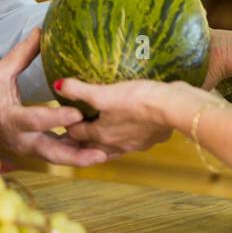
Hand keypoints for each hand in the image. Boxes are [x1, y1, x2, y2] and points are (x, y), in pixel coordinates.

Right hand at [0, 29, 108, 166]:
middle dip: (76, 154)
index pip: (35, 121)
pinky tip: (96, 151)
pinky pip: (57, 157)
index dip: (56, 118)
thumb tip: (41, 30)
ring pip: (56, 159)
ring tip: (105, 154)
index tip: (77, 113)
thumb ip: (20, 55)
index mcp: (10, 119)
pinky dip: (75, 155)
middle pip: (50, 152)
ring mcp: (28, 151)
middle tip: (101, 150)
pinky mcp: (34, 154)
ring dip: (80, 158)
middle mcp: (20, 140)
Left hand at [53, 78, 204, 156]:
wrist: (173, 108)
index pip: (76, 135)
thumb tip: (58, 84)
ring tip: (98, 134)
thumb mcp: (104, 93)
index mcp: (101, 135)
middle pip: (92, 146)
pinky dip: (125, 137)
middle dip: (81, 140)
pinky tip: (129, 128)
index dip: (67, 127)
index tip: (62, 120)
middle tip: (73, 132)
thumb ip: (80, 90)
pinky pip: (132, 141)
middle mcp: (115, 145)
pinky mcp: (151, 140)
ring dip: (103, 143)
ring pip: (112, 148)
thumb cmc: (137, 100)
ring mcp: (134, 145)